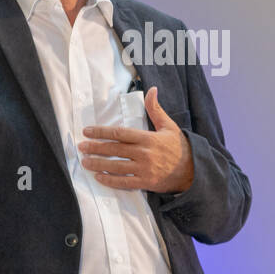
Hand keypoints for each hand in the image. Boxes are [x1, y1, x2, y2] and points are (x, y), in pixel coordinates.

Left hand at [77, 86, 193, 193]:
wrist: (193, 171)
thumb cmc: (179, 147)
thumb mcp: (169, 126)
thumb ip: (155, 109)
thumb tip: (152, 90)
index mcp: (148, 138)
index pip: (120, 134)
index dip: (101, 132)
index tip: (87, 131)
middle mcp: (144, 153)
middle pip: (114, 149)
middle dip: (95, 148)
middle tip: (81, 147)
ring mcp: (144, 169)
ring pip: (116, 166)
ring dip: (98, 164)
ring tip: (85, 162)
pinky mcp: (146, 182)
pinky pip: (124, 182)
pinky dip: (110, 180)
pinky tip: (99, 177)